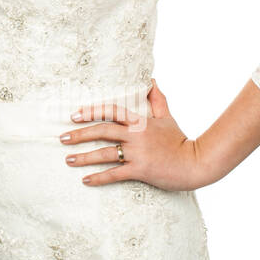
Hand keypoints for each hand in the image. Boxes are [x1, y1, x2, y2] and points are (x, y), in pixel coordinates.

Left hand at [60, 80, 213, 190]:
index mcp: (140, 122)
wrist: (197, 164)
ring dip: (84, 157)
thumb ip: (157, 99)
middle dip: (80, 134)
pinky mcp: (141, 170)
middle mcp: (136, 136)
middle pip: (102, 131)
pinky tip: (85, 180)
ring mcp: (138, 154)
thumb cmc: (180, 140)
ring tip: (68, 159)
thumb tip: (151, 79)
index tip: (74, 115)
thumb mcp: (167, 117)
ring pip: (105, 153)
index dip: (92, 111)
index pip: (111, 111)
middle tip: (62, 137)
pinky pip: (115, 174)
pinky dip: (99, 178)